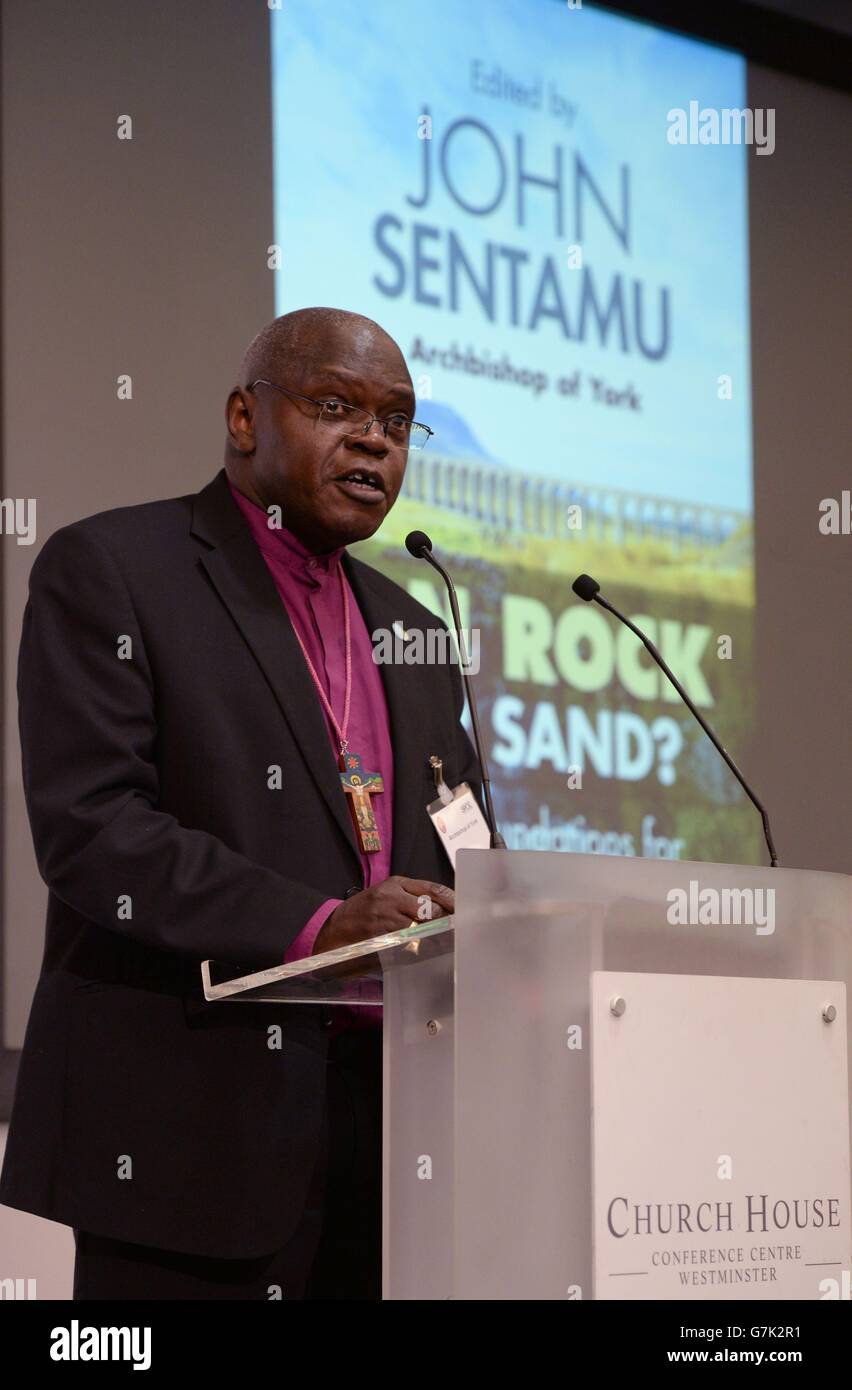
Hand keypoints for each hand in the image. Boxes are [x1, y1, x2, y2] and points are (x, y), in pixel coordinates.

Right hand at [312, 877, 453, 955]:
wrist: (332, 930)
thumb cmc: (362, 912)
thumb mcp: (385, 895)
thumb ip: (411, 897)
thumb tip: (443, 909)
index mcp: (396, 884)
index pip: (433, 888)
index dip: (452, 900)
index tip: (464, 910)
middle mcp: (392, 897)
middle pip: (431, 909)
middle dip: (445, 921)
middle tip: (457, 930)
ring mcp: (387, 917)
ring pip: (423, 927)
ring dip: (434, 937)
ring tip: (444, 942)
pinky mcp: (382, 937)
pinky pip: (409, 943)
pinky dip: (419, 948)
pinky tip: (423, 951)